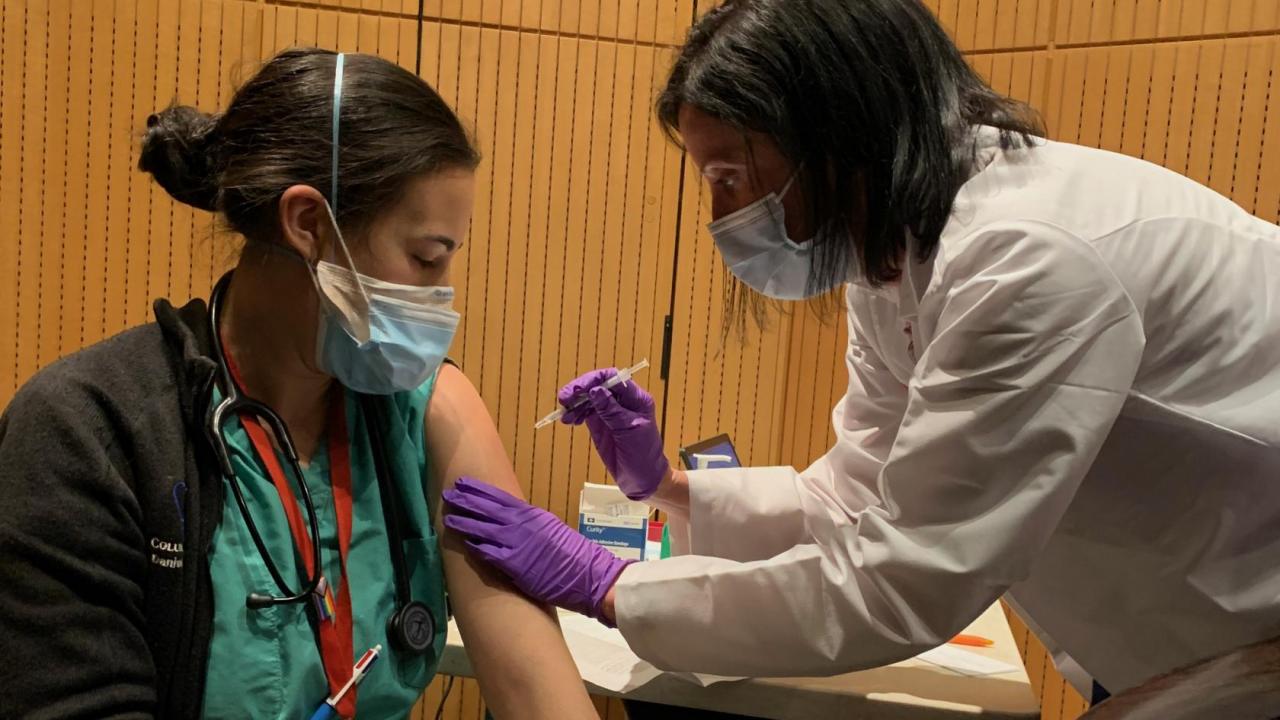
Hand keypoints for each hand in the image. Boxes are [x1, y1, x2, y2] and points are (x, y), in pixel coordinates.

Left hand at [443, 477, 630, 622]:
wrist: (587, 574)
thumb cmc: (571, 553)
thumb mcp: (549, 527)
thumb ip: (529, 522)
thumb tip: (511, 518)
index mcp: (530, 514)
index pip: (498, 497)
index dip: (478, 489)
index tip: (462, 483)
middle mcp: (521, 525)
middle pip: (486, 509)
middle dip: (465, 501)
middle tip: (447, 493)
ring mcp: (516, 544)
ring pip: (482, 529)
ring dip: (464, 522)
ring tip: (448, 517)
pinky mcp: (515, 565)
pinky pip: (489, 554)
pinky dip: (476, 547)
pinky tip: (464, 542)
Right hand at [558, 369, 669, 499]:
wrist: (643, 479)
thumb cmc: (643, 455)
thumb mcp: (628, 431)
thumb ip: (611, 411)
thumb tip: (595, 391)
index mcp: (636, 399)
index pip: (613, 379)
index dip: (594, 380)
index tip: (577, 389)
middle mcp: (622, 402)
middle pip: (598, 386)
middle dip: (580, 390)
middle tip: (564, 399)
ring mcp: (610, 412)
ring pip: (589, 399)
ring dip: (575, 404)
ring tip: (566, 416)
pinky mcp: (600, 424)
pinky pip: (585, 412)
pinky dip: (575, 414)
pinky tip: (569, 420)